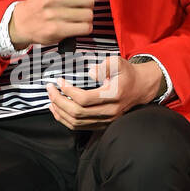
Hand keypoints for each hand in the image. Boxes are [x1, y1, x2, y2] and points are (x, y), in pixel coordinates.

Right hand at [9, 0, 99, 49]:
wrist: (20, 23)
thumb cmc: (36, 6)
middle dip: (89, 3)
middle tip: (82, 6)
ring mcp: (54, 15)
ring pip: (88, 14)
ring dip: (87, 17)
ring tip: (78, 17)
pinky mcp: (56, 30)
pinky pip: (85, 28)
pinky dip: (85, 28)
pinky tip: (77, 26)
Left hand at [46, 54, 162, 129]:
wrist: (140, 88)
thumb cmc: (127, 74)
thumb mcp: (118, 63)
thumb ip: (104, 66)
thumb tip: (90, 73)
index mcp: (113, 95)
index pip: (84, 99)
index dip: (68, 91)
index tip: (59, 81)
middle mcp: (110, 111)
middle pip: (77, 112)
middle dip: (59, 101)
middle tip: (50, 89)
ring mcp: (106, 120)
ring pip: (77, 122)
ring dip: (60, 112)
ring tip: (51, 100)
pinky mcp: (102, 124)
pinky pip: (80, 127)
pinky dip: (66, 120)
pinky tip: (58, 110)